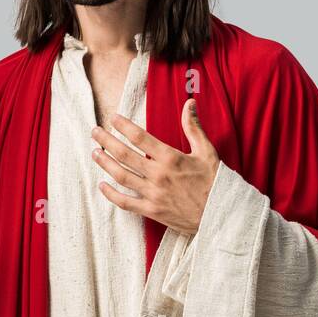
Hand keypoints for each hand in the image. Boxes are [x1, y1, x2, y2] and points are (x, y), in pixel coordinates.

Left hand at [90, 98, 219, 236]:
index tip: (113, 118)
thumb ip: (193, 127)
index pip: (140, 137)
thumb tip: (189, 103)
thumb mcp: (206, 151)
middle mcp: (158, 175)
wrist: (223, 214)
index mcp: (171, 158)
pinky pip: (125, 202)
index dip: (123, 126)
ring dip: (105, 164)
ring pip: (121, 176)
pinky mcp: (152, 210)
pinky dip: (111, 194)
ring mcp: (153, 194)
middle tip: (95, 131)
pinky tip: (102, 185)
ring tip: (95, 153)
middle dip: (106, 141)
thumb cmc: (215, 181)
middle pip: (124, 155)